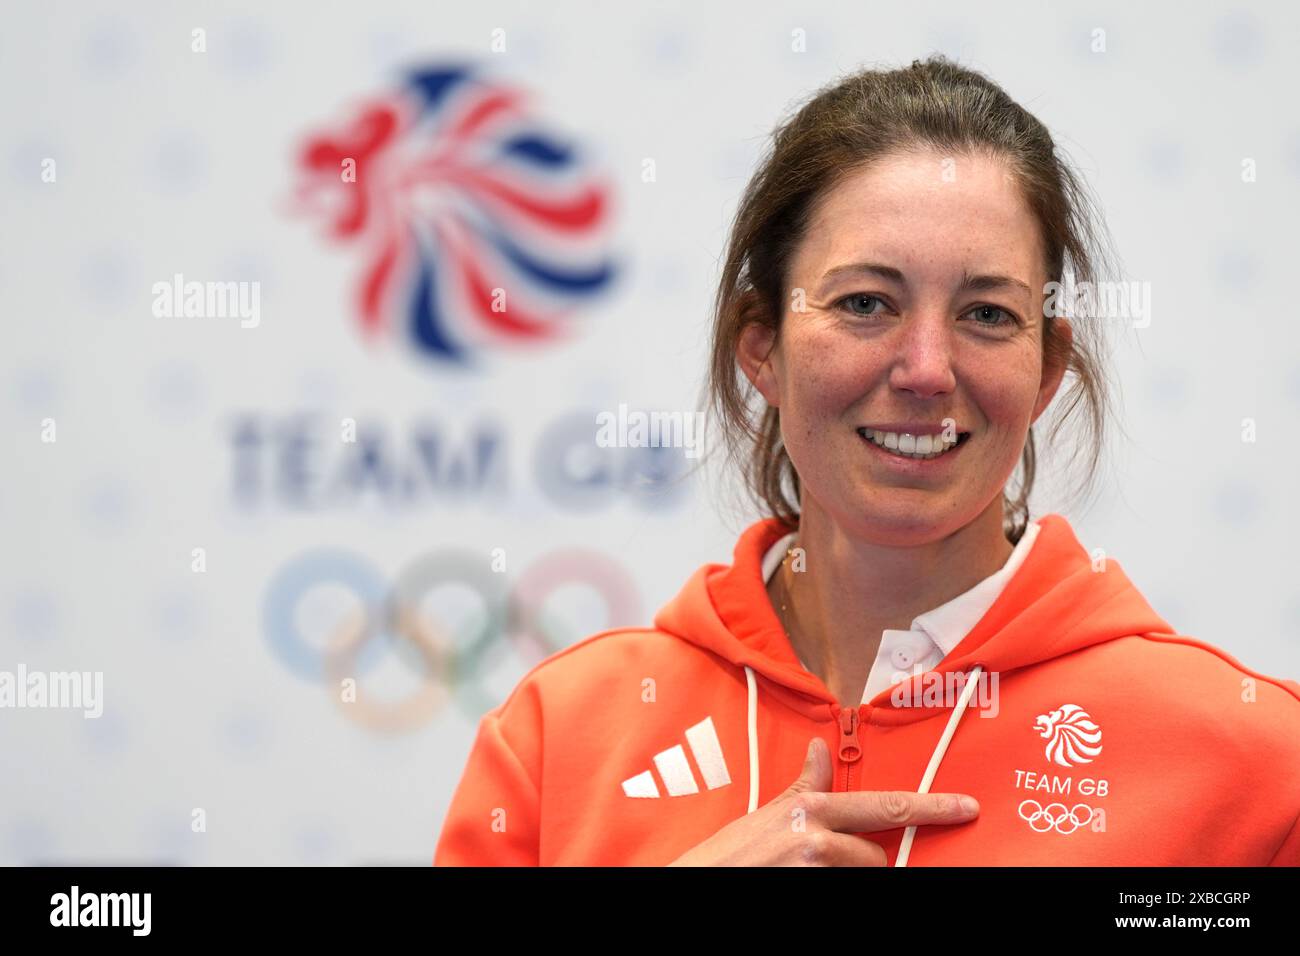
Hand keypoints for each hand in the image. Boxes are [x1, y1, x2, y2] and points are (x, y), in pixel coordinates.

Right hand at [667, 736, 978, 865]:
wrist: (695, 885)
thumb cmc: (726, 857)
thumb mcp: (766, 812)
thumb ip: (803, 786)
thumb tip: (821, 750)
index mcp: (810, 812)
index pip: (885, 807)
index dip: (931, 808)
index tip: (965, 807)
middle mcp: (818, 841)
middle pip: (876, 856)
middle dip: (862, 862)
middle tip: (825, 864)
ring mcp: (815, 873)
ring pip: (863, 878)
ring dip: (843, 878)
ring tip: (805, 871)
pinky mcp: (811, 895)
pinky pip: (846, 893)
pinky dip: (834, 886)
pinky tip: (805, 880)